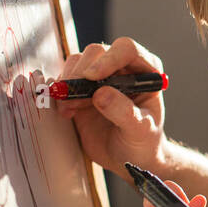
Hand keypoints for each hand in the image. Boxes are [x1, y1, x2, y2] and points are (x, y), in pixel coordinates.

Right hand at [53, 37, 165, 175]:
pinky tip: (67, 111)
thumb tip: (101, 94)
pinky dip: (62, 93)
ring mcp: (100, 76)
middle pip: (97, 52)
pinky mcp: (81, 88)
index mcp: (145, 70)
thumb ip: (125, 112)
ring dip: (69, 83)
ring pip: (77, 62)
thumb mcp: (140, 131)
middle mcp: (122, 67)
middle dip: (82, 72)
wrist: (128, 157)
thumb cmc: (142, 142)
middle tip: (76, 97)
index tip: (93, 76)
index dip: (109, 58)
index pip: (127, 49)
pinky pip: (66, 79)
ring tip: (72, 108)